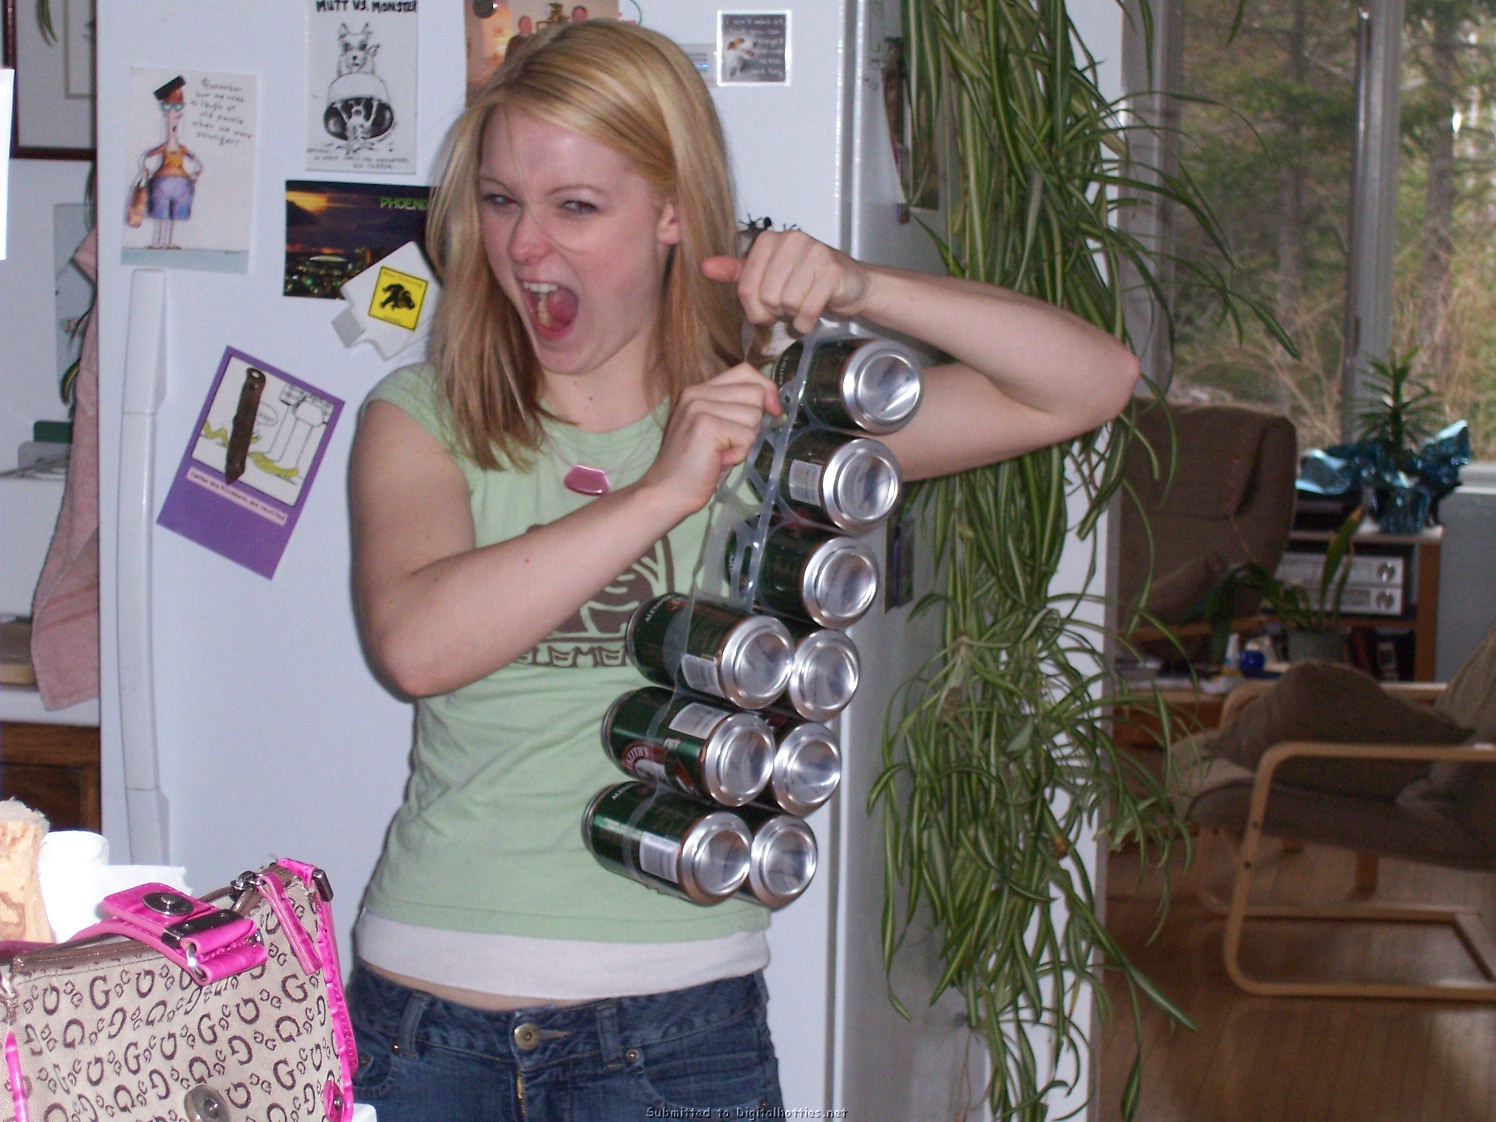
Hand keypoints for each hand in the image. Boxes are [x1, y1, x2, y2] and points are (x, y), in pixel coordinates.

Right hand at [639, 363, 780, 513]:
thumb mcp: (718, 428)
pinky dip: (739, 454)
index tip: (773, 410)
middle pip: (755, 392)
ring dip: (745, 441)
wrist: (667, 491)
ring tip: (722, 452)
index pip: (746, 371)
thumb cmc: (697, 465)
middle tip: (730, 442)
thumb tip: (774, 403)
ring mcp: (700, 408)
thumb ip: (737, 409)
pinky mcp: (706, 426)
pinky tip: (719, 460)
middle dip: (754, 423)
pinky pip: (747, 436)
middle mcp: (697, 393)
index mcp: (699, 390)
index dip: (766, 389)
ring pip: (754, 415)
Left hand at [701, 230, 872, 333]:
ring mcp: (814, 252)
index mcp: (770, 240)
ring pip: (787, 303)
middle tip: (788, 308)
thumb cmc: (806, 281)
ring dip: (794, 316)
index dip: (754, 309)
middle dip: (776, 312)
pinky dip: (807, 321)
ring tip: (802, 306)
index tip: (766, 310)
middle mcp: (791, 239)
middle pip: (766, 297)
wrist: (850, 285)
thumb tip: (705, 266)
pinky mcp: (832, 271)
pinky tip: (812, 315)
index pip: (745, 287)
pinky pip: (807, 310)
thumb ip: (738, 272)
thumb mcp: (768, 275)